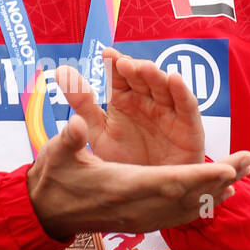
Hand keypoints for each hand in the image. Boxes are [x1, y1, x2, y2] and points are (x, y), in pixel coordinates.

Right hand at [26, 111, 249, 241]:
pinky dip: (200, 206)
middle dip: (219, 181)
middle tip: (248, 163)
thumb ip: (69, 139)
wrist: (43, 214)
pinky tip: (216, 197)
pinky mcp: (139, 222)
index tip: (226, 170)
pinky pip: (177, 217)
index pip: (168, 183)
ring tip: (242, 176)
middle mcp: (136, 207)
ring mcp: (139, 218)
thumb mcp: (55, 154)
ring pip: (186, 208)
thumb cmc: (51, 179)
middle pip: (187, 196)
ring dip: (215, 192)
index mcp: (121, 187)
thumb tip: (76, 124)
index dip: (199, 178)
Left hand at [55, 47, 207, 166]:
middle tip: (123, 64)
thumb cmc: (125, 161)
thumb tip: (60, 71)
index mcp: (125, 100)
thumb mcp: (99, 132)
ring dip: (156, 76)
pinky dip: (182, 92)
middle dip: (134, 69)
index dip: (114, 64)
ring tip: (144, 69)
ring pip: (164, 88)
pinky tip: (175, 80)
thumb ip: (82, 103)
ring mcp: (168, 112)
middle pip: (142, 78)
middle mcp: (147, 101)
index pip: (120, 76)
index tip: (106, 54)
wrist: (147, 195)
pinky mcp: (188, 126)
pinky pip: (187, 107)